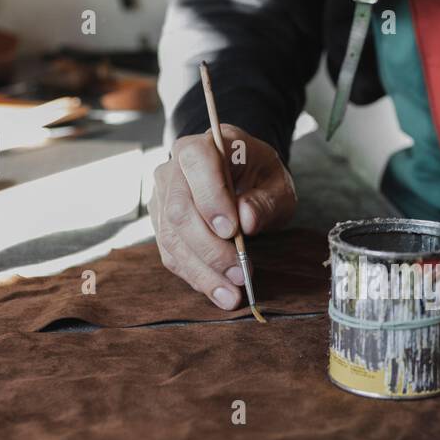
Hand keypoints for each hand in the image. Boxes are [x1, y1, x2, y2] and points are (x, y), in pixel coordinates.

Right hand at [151, 124, 296, 308]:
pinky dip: (196, 277)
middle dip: (210, 248)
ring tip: (231, 294)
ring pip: (172, 238)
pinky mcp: (161, 224)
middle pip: (179, 209)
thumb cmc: (261, 178)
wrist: (243, 179)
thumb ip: (265, 199)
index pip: (196, 162)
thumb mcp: (278, 183)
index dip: (210, 197)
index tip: (233, 231)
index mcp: (205, 145)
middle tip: (240, 274)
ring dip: (202, 271)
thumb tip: (246, 221)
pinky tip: (219, 292)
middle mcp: (174, 169)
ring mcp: (162, 197)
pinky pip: (171, 255)